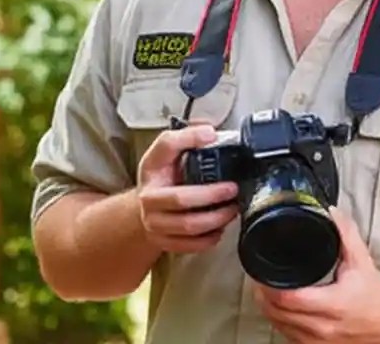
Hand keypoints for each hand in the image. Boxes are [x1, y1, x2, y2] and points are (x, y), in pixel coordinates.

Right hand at [135, 124, 238, 253]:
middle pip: (181, 200)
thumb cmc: (161, 178)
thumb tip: (209, 133)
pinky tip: (220, 226)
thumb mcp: (166, 153)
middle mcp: (149, 201)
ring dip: (217, 218)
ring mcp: (155, 225)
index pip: (167, 149)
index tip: (212, 137)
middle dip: (213, 195)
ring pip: (189, 226)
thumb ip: (186, 138)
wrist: (146, 208)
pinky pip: (192, 245)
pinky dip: (210, 237)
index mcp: (151, 172)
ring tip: (232, 209)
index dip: (189, 141)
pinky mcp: (165, 244)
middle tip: (233, 189)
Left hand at [254, 206, 379, 342]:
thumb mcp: (360, 261)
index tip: (261, 271)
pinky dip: (280, 322)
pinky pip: (287, 335)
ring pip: (278, 326)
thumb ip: (345, 234)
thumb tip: (330, 212)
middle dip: (263, 294)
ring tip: (265, 291)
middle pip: (277, 313)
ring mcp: (318, 342)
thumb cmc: (374, 295)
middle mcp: (324, 327)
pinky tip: (280, 309)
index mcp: (333, 304)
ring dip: (268, 309)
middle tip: (259, 278)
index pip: (288, 298)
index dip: (268, 285)